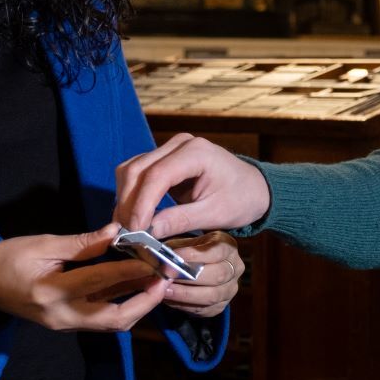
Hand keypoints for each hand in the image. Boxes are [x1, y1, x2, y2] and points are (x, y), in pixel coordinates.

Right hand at [0, 225, 168, 331]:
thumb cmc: (7, 258)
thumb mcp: (43, 243)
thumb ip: (82, 243)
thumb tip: (116, 231)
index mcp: (51, 292)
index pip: (100, 282)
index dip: (130, 270)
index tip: (154, 258)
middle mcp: (61, 316)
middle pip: (114, 319)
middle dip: (144, 302)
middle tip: (164, 279)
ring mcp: (65, 325)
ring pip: (111, 323)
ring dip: (138, 305)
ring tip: (158, 283)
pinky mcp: (67, 325)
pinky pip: (102, 319)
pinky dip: (123, 304)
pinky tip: (137, 287)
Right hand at [114, 133, 271, 239]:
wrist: (254, 188)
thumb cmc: (241, 199)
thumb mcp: (215, 214)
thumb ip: (181, 220)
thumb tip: (148, 232)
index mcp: (196, 153)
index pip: (157, 175)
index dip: (141, 204)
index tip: (135, 230)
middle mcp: (179, 145)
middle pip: (137, 170)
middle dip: (127, 203)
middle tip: (125, 234)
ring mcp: (170, 150)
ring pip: (131, 170)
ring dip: (125, 199)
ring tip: (126, 229)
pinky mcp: (164, 160)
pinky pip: (137, 174)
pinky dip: (130, 195)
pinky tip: (132, 217)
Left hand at [157, 233, 244, 318]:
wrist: (196, 270)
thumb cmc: (189, 253)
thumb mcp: (185, 242)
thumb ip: (176, 246)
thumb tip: (158, 247)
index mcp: (228, 247)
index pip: (217, 251)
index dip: (195, 254)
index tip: (174, 255)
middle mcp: (235, 268)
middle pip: (218, 275)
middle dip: (189, 277)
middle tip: (167, 275)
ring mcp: (230, 289)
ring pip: (211, 295)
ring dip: (185, 294)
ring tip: (164, 290)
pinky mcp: (220, 306)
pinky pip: (204, 309)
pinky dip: (185, 305)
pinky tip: (170, 299)